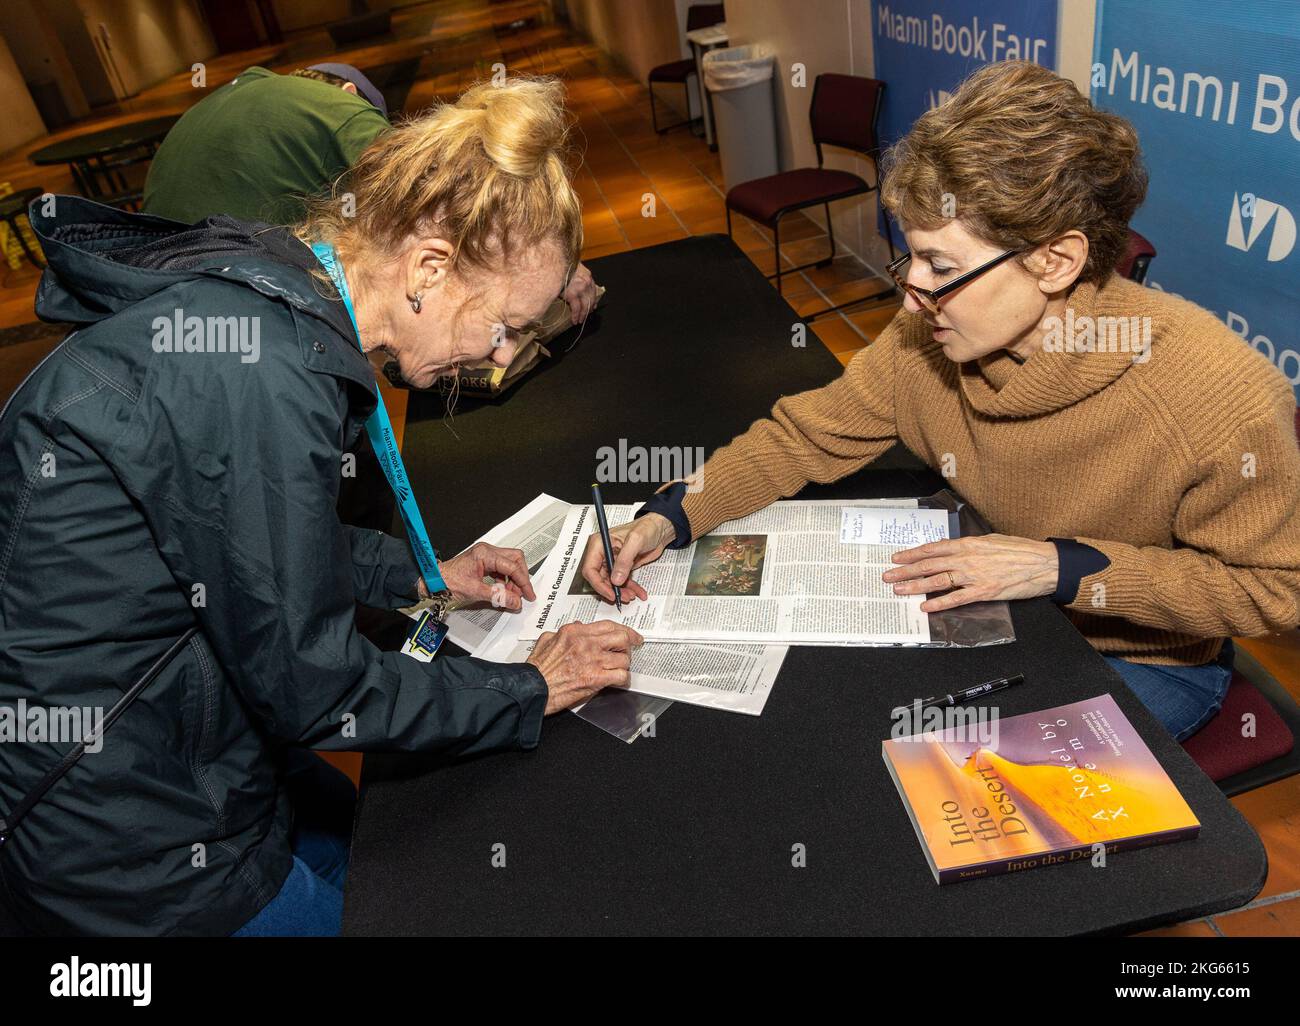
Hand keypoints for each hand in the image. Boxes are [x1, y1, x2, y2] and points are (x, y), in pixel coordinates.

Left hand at [422, 542, 535, 610]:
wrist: (434, 581)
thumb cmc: (448, 581)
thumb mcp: (475, 591)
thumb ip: (498, 596)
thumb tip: (515, 601)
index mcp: (485, 554)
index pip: (512, 566)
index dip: (523, 581)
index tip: (528, 594)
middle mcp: (487, 551)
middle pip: (515, 559)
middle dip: (521, 577)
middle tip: (523, 593)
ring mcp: (486, 555)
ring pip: (510, 563)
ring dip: (513, 579)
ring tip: (511, 595)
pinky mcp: (484, 562)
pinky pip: (501, 568)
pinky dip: (505, 580)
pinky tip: (503, 590)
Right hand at [528, 621, 643, 713]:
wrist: (533, 689)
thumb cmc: (537, 669)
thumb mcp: (546, 640)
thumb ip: (564, 632)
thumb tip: (579, 626)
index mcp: (575, 632)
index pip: (608, 625)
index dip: (623, 630)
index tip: (630, 635)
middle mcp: (586, 643)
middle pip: (621, 637)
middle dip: (629, 644)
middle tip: (630, 650)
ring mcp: (593, 661)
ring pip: (624, 658)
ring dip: (624, 664)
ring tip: (619, 668)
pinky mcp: (596, 679)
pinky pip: (621, 676)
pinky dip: (623, 679)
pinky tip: (618, 681)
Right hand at [562, 262, 596, 323]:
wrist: (554, 262)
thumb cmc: (560, 266)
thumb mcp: (572, 269)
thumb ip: (576, 277)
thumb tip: (573, 287)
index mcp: (587, 275)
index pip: (593, 291)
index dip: (593, 300)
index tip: (593, 306)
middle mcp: (586, 282)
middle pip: (591, 299)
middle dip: (588, 310)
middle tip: (585, 316)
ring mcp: (580, 288)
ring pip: (585, 306)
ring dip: (583, 315)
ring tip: (580, 320)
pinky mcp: (572, 294)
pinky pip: (577, 308)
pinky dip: (576, 316)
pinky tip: (574, 320)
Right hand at [580, 512, 675, 603]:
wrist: (660, 530)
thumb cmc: (647, 527)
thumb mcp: (635, 541)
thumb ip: (624, 560)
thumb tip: (616, 579)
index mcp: (599, 543)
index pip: (590, 569)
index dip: (598, 584)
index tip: (610, 593)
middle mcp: (603, 553)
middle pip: (599, 579)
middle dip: (611, 590)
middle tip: (623, 596)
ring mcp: (612, 561)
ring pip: (611, 583)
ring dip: (621, 591)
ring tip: (632, 595)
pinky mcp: (622, 567)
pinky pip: (622, 582)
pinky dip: (630, 588)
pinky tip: (638, 592)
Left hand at [881, 535, 1058, 612]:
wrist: (1045, 563)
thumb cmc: (1020, 550)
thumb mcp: (991, 540)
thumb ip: (970, 546)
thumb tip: (952, 549)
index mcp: (968, 544)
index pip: (933, 548)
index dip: (912, 553)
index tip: (897, 558)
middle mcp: (968, 558)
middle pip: (929, 565)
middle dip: (905, 571)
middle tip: (888, 576)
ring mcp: (975, 576)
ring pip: (938, 581)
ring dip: (916, 586)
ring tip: (899, 590)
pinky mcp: (985, 591)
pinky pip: (957, 598)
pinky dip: (940, 604)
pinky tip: (926, 607)